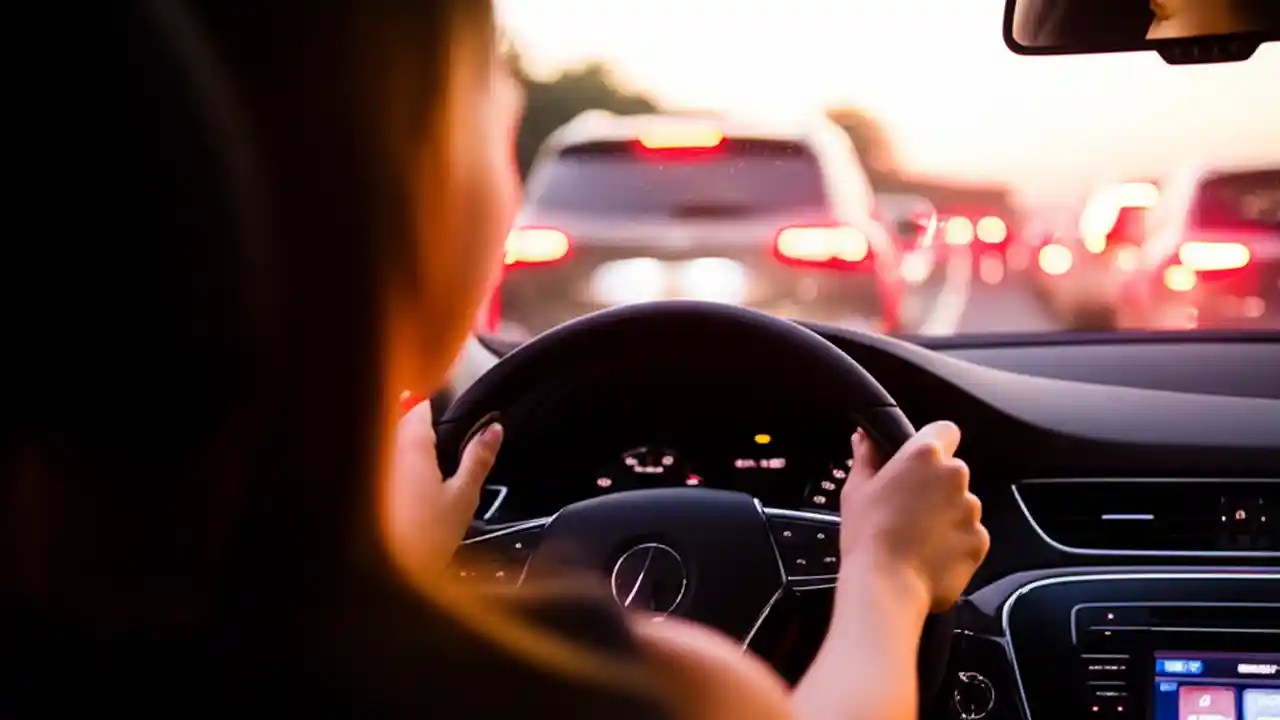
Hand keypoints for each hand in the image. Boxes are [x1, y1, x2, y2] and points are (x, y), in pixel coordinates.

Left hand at [382, 398, 502, 584]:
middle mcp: (386, 453)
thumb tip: (494, 429)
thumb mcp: (463, 496)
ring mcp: (373, 471)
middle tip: (425, 411)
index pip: (417, 408)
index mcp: (412, 447)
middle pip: (397, 420)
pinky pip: (379, 462)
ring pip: (385, 440)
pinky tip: (403, 476)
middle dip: (410, 415)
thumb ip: (478, 458)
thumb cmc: (429, 536)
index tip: (438, 398)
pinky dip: (391, 460)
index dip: (428, 401)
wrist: (391, 574)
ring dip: (399, 436)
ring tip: (418, 442)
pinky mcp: (366, 491)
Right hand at [839, 422, 988, 612]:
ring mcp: (971, 510)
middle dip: (936, 485)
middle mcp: (955, 477)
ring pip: (962, 504)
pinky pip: (969, 534)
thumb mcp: (857, 490)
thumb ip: (866, 457)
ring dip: (946, 514)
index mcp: (924, 456)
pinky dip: (955, 542)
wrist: (887, 586)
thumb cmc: (868, 536)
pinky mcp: (980, 541)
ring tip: (917, 536)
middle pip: (952, 471)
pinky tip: (929, 554)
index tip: (919, 461)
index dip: (933, 442)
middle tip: (908, 506)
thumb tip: (863, 437)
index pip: (945, 430)